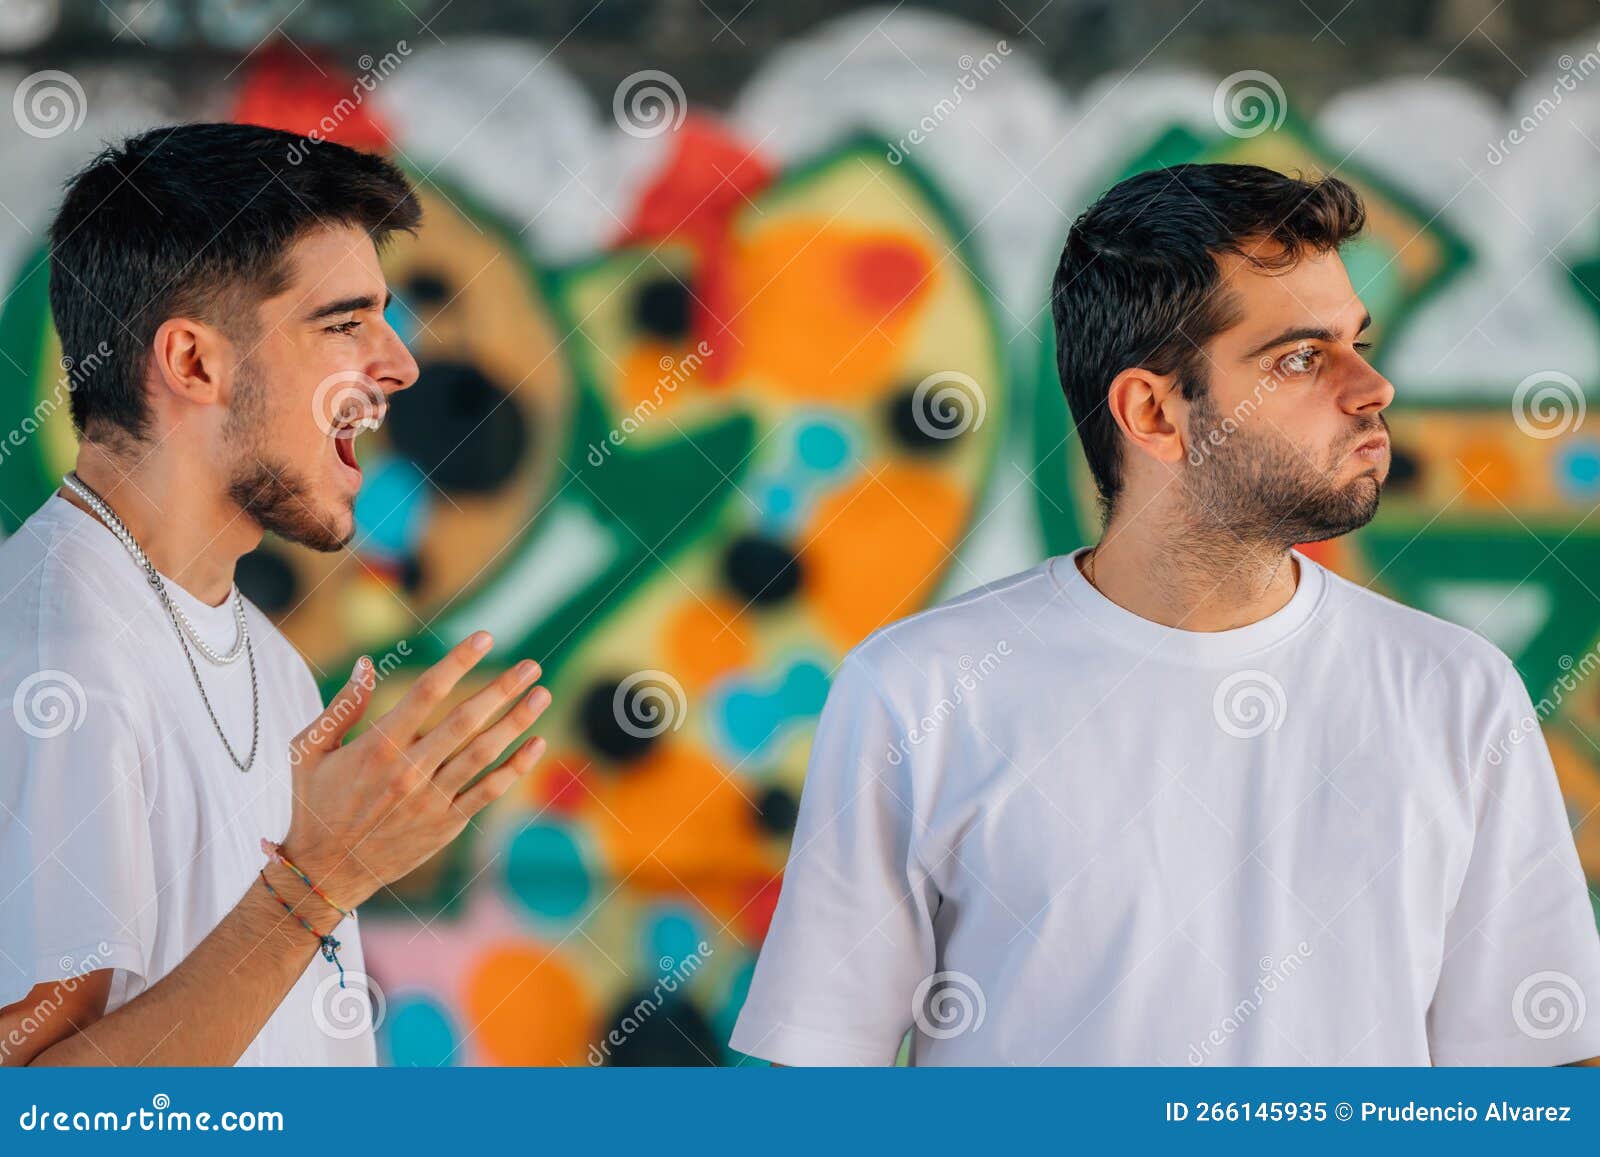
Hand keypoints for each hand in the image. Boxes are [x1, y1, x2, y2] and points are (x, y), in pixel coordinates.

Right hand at [281, 630, 550, 907]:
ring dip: (516, 722)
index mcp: (378, 746)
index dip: (458, 662)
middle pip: (465, 720)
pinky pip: (488, 792)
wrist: (326, 871)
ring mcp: (431, 799)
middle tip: (532, 666)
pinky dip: (515, 768)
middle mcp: (409, 770)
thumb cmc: (315, 803)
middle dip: (502, 689)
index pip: (427, 692)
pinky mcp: (446, 824)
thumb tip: (367, 662)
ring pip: (484, 753)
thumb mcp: (309, 750)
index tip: (485, 638)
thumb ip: (343, 706)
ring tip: (541, 694)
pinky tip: (536, 744)